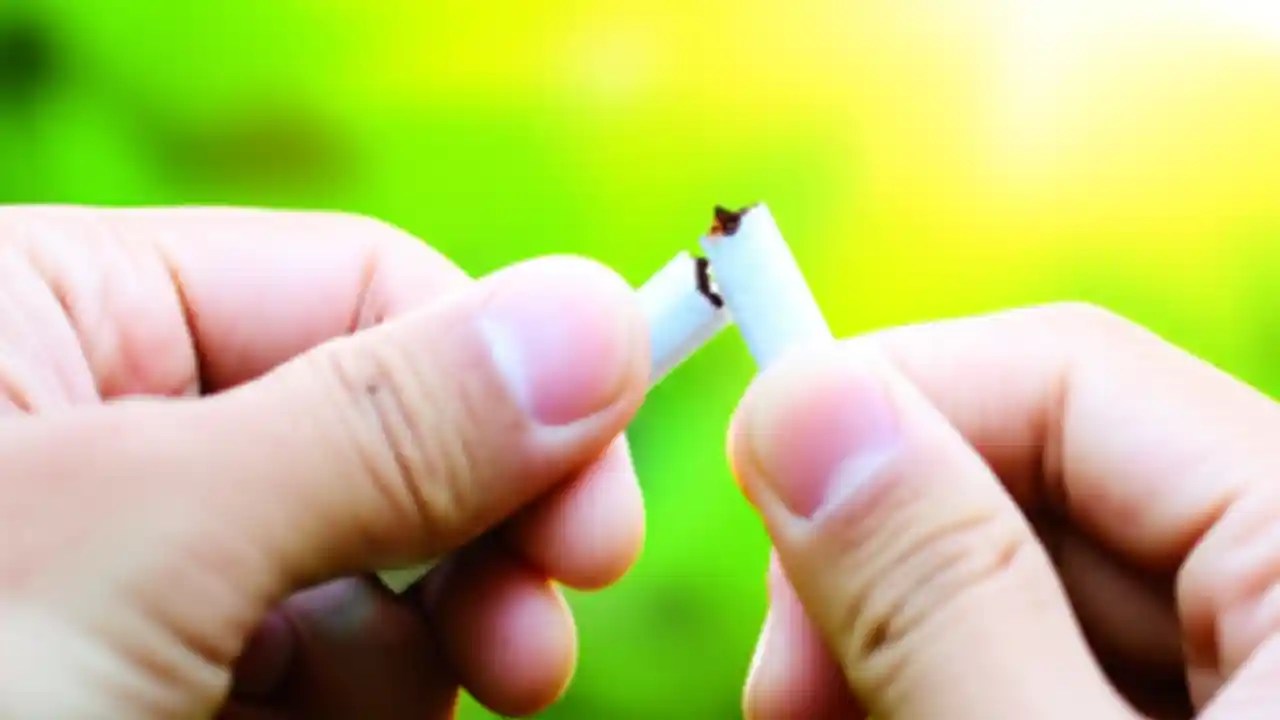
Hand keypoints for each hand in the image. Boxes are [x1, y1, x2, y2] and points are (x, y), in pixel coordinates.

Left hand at [0, 207, 649, 718]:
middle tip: (531, 651)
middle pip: (384, 434)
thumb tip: (600, 322)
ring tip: (413, 710)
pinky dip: (356, 709)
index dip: (504, 388)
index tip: (598, 521)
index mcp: (65, 308)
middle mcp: (109, 418)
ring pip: (365, 569)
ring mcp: (134, 559)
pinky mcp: (152, 672)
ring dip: (423, 647)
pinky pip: (314, 668)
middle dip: (480, 538)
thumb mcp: (142, 540)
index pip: (360, 285)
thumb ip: (377, 429)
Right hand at [732, 304, 1279, 718]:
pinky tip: (894, 716)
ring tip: (822, 715)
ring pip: (1042, 573)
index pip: (1070, 368)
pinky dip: (970, 682)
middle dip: (885, 552)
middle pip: (1046, 474)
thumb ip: (943, 595)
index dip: (885, 403)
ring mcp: (1269, 652)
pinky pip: (1073, 654)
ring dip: (906, 624)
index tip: (757, 499)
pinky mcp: (1234, 709)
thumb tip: (799, 401)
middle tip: (786, 681)